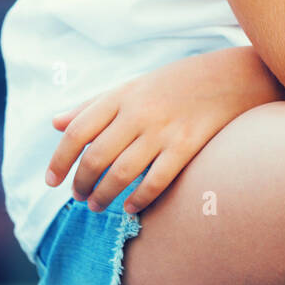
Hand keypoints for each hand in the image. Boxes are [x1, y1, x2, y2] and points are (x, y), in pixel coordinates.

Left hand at [44, 47, 284, 213]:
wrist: (233, 77)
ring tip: (98, 206)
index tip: (51, 181)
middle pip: (96, 156)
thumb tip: (54, 122)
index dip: (60, 159)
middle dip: (82, 182)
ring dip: (104, 195)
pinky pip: (156, 180)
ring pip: (121, 173)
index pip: (78, 130)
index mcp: (123, 95)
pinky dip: (140, 199)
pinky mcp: (187, 145)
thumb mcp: (133, 84)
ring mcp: (163, 130)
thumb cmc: (178, 82)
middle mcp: (139, 112)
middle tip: (79, 197)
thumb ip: (93, 105)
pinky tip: (133, 207)